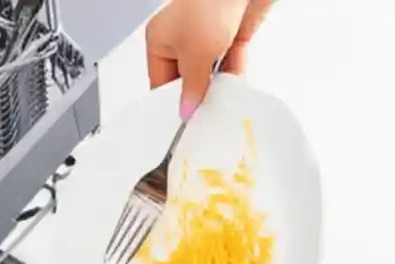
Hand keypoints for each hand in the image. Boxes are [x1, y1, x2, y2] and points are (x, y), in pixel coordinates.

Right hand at [146, 0, 272, 118]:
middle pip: (187, 78)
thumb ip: (192, 87)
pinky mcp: (230, 34)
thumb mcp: (195, 55)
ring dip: (218, 86)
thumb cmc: (208, 4)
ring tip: (221, 102)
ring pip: (210, 73)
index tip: (183, 121)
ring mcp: (207, 36)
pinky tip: (234, 89)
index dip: (172, 102)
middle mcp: (182, 38)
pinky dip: (233, 76)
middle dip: (197, 95)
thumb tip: (186, 109)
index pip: (161, 82)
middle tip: (203, 115)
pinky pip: (230, 63)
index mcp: (160, 40)